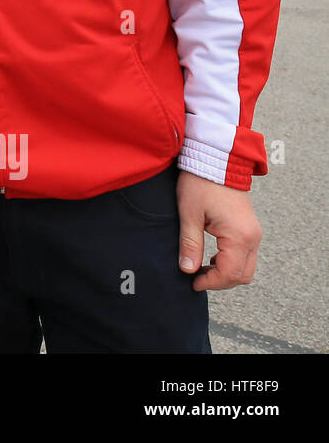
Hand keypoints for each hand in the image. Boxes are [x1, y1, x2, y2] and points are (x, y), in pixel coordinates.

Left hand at [176, 171, 260, 290]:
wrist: (216, 159)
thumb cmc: (200, 183)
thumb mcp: (189, 214)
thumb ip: (190, 244)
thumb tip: (187, 270)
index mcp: (239, 236)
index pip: (229, 274)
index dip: (211, 283)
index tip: (192, 283)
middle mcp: (252, 237)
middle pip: (243, 275)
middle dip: (220, 282)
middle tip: (196, 278)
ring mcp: (254, 233)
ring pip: (246, 266)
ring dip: (226, 272)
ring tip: (201, 268)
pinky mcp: (250, 228)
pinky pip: (246, 254)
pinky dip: (231, 262)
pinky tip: (211, 257)